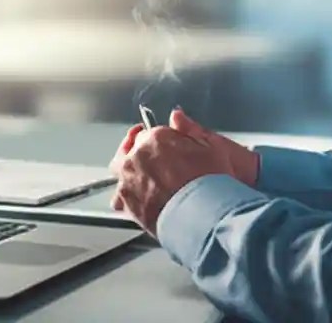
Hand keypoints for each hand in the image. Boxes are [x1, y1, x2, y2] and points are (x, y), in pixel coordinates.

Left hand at [107, 110, 248, 234]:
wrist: (202, 216)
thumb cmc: (211, 182)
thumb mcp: (212, 147)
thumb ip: (190, 129)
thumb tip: (177, 116)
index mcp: (156, 138)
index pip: (149, 133)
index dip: (158, 142)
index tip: (165, 148)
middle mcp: (137, 156)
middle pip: (130, 149)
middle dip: (137, 153)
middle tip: (152, 163)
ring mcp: (129, 180)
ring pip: (121, 172)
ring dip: (131, 174)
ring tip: (147, 185)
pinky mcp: (126, 203)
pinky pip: (119, 198)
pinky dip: (127, 199)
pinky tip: (140, 203)